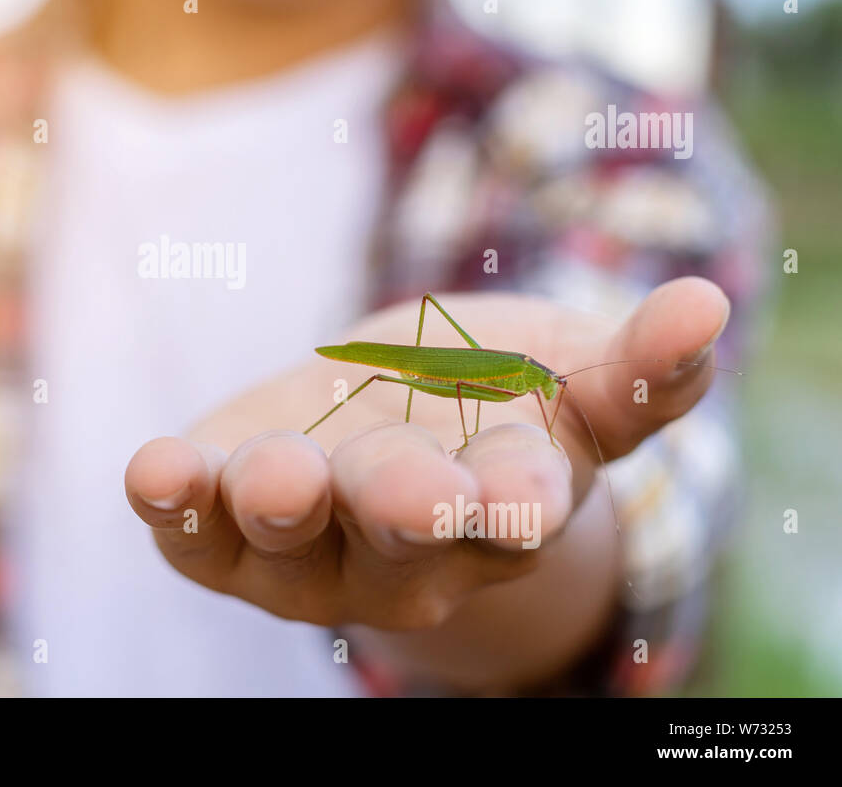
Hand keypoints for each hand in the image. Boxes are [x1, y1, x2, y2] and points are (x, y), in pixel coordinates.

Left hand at [124, 277, 727, 632]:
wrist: (387, 427)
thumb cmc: (490, 403)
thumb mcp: (570, 385)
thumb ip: (635, 369)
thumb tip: (703, 308)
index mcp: (504, 506)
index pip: (519, 504)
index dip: (517, 495)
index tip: (521, 492)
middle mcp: (406, 547)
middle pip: (404, 534)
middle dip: (403, 508)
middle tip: (405, 488)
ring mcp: (308, 547)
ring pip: (291, 534)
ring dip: (279, 502)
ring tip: (276, 472)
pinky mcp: (223, 526)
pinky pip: (196, 529)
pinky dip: (176, 502)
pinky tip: (154, 471)